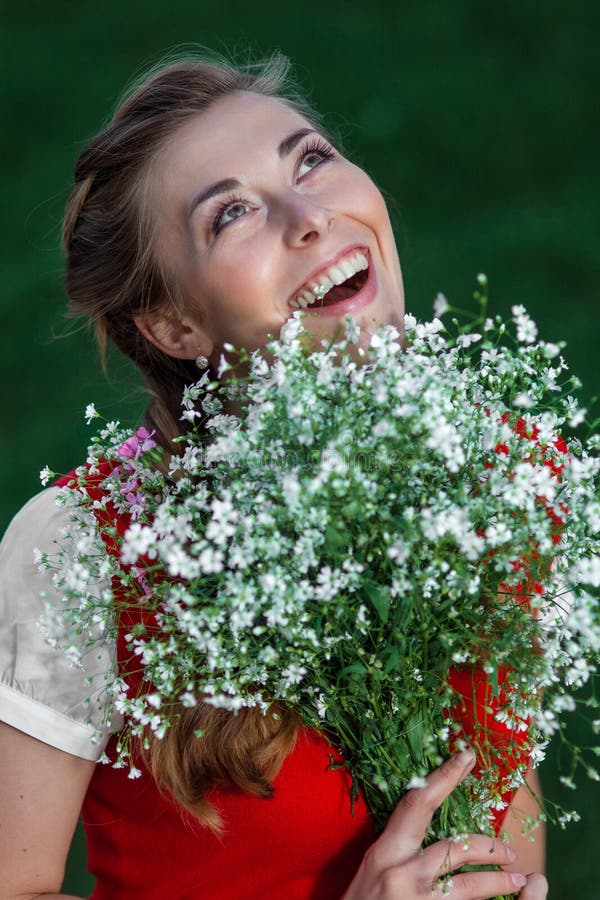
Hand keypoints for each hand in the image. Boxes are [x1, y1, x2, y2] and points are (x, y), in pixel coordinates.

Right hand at [343, 749, 545, 898]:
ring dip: (498, 881)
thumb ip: (399, 851)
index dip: (444, 777)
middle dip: (488, 845)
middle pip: (455, 847)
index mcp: (384, 851)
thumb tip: (434, 830)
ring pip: (468, 885)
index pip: (417, 803)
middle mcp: (400, 873)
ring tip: (518, 880)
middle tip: (509, 850)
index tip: (466, 756)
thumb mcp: (373, 869)